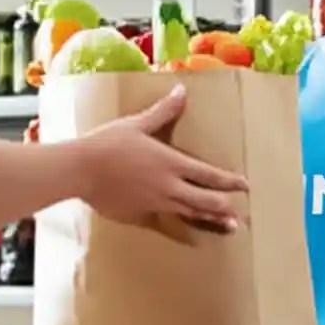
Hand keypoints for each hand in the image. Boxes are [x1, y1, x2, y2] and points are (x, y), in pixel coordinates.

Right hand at [71, 84, 247, 230]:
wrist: (80, 170)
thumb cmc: (108, 143)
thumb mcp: (138, 123)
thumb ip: (164, 111)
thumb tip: (182, 91)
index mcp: (171, 163)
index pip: (210, 175)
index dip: (230, 181)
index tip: (245, 185)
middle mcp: (168, 187)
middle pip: (205, 201)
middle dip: (224, 206)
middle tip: (238, 212)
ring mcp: (155, 205)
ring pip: (189, 215)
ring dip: (210, 220)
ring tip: (227, 226)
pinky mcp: (139, 216)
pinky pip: (164, 224)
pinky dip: (179, 227)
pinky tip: (187, 233)